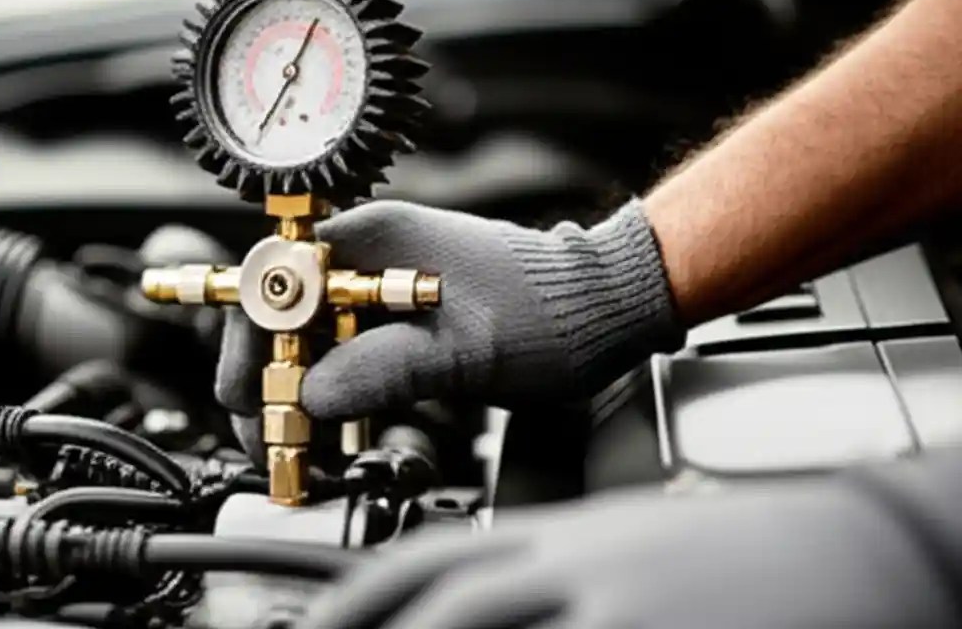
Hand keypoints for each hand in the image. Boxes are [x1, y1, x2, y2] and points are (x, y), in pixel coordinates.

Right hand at [215, 199, 682, 458]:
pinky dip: (334, 390)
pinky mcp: (400, 314)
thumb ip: (381, 371)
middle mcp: (370, 254)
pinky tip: (335, 429)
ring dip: (299, 390)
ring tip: (299, 447)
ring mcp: (383, 282)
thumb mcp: (462, 351)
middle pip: (284, 315)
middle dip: (270, 378)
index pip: (275, 284)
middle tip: (270, 438)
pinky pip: (346, 350)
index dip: (252, 343)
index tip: (249, 395)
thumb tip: (312, 398)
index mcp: (374, 241)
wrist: (604, 306)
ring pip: (312, 338)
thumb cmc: (549, 311)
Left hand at [302, 463, 958, 628]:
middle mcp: (574, 567)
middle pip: (442, 600)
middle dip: (367, 626)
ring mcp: (618, 608)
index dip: (355, 597)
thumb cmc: (724, 550)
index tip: (311, 626)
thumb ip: (537, 573)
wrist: (843, 546)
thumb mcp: (610, 547)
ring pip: (484, 627)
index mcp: (553, 535)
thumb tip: (462, 602)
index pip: (425, 557)